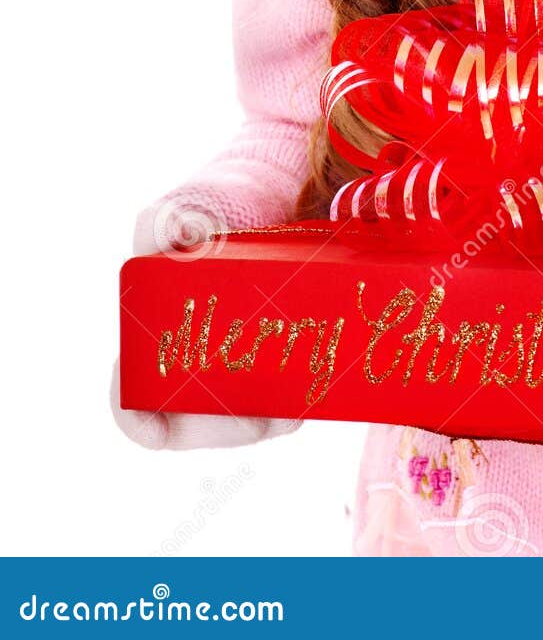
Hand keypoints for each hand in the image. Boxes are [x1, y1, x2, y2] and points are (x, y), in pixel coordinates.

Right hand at [111, 195, 303, 452]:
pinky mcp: (276, 365)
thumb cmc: (207, 217)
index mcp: (151, 341)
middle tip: (253, 423)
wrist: (265, 206)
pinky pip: (281, 400)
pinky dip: (294, 403)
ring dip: (265, 421)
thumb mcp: (181, 214)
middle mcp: (189, 368)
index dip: (138, 421)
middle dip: (223, 428)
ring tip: (289, 413)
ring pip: (244, 418)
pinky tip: (312, 396)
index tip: (157, 433)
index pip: (132, 399)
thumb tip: (177, 232)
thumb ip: (165, 221)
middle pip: (196, 423)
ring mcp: (234, 371)